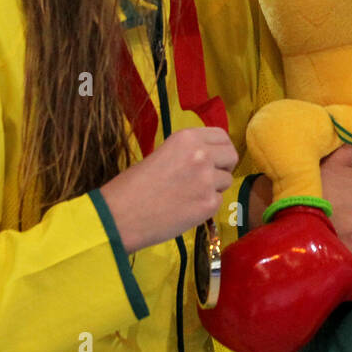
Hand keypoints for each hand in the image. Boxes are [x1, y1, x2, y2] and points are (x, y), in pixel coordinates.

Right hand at [101, 127, 236, 253]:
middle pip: (232, 155)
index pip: (221, 136)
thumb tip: (209, 156)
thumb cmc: (133, 185)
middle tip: (210, 177)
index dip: (220, 148)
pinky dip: (206, 205)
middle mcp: (202, 154)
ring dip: (213, 188)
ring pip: (226, 180)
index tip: (214, 157)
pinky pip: (218, 201)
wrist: (119, 215)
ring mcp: (208, 179)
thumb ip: (188, 153)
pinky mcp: (209, 203)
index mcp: (187, 138)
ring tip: (189, 195)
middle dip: (224, 166)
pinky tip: (186, 208)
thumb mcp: (162, 154)